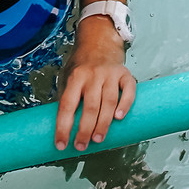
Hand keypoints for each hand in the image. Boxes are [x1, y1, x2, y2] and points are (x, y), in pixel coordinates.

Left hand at [55, 19, 136, 152]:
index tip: (61, 144)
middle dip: (84, 130)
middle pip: (89, 107)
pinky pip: (128, 91)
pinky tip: (119, 118)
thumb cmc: (83, 66)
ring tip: (98, 139)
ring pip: (108, 102)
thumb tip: (65, 127)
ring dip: (103, 124)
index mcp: (75, 77)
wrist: (100, 42)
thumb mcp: (69, 76)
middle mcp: (92, 75)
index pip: (67, 106)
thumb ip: (69, 97)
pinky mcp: (125, 75)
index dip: (63, 127)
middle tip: (81, 146)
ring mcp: (110, 74)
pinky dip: (125, 104)